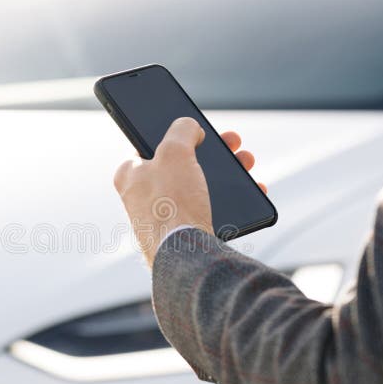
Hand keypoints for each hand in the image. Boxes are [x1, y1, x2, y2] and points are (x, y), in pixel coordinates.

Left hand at [113, 117, 265, 266]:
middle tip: (233, 143)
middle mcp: (142, 198)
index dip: (177, 135)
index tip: (199, 130)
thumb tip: (189, 127)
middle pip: (182, 164)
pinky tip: (252, 190)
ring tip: (248, 163)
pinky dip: (231, 200)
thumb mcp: (174, 151)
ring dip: (227, 173)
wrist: (186, 257)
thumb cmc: (172, 204)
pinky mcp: (184, 235)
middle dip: (213, 152)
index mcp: (129, 176)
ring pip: (200, 186)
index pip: (150, 145)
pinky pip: (211, 210)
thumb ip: (181, 130)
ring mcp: (164, 218)